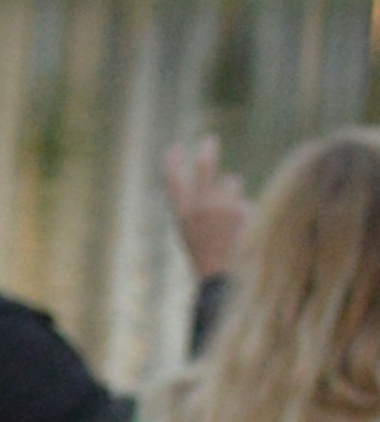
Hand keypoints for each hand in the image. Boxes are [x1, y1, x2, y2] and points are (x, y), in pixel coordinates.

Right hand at [165, 131, 252, 276]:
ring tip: (231, 221)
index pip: (172, 180)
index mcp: (182, 214)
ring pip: (231, 183)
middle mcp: (199, 206)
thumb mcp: (194, 234)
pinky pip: (247, 203)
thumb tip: (229, 178)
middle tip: (209, 141)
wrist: (223, 280)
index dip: (172, 163)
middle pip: (204, 167)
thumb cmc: (208, 259)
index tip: (175, 148)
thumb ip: (200, 209)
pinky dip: (248, 214)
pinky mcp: (242, 209)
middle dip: (206, 151)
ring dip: (233, 193)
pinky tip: (243, 232)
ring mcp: (221, 206)